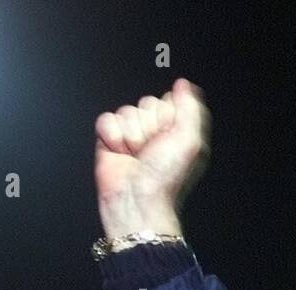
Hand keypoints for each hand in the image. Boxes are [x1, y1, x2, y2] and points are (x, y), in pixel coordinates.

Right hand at [94, 78, 210, 239]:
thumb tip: (183, 85)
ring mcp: (132, 135)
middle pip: (145, 103)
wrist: (136, 198)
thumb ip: (189, 108)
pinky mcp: (110, 139)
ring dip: (131, 134)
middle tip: (152, 149)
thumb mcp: (189, 140)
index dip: (166, 116)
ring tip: (137, 154)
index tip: (169, 136)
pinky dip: (112, 135)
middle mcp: (155, 132)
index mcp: (178, 131)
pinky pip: (106, 119)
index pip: (167, 101)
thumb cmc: (165, 178)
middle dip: (148, 126)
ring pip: (126, 111)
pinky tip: (120, 152)